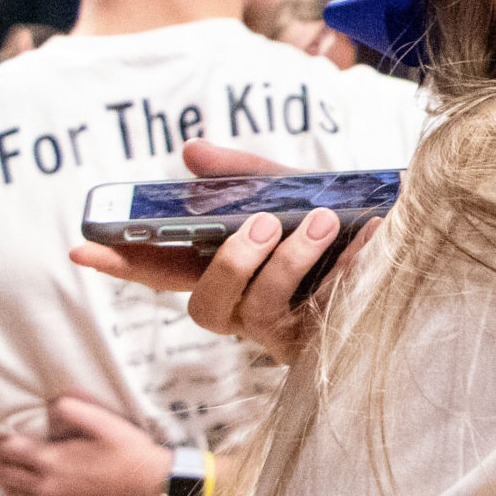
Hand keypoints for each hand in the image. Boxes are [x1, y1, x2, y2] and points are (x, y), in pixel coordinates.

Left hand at [0, 394, 171, 495]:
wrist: (148, 491)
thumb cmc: (130, 454)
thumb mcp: (107, 423)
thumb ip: (76, 409)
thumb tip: (53, 402)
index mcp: (51, 459)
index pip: (8, 448)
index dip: (2, 438)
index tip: (5, 432)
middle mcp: (44, 485)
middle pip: (4, 471)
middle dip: (0, 457)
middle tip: (5, 448)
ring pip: (10, 492)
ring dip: (5, 478)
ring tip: (10, 467)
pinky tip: (21, 491)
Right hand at [70, 143, 355, 363]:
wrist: (411, 245)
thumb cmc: (341, 222)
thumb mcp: (293, 190)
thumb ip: (244, 175)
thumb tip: (190, 153)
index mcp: (227, 272)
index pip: (163, 274)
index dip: (123, 265)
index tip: (84, 248)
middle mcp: (246, 309)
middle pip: (206, 307)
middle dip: (231, 263)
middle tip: (264, 223)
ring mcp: (283, 332)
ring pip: (259, 311)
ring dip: (289, 261)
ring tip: (324, 220)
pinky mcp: (325, 343)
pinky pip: (324, 311)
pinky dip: (348, 266)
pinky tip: (370, 235)